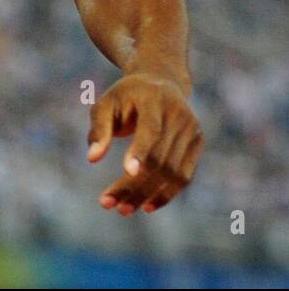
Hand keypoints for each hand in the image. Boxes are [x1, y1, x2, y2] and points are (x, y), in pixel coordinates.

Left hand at [87, 72, 203, 214]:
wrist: (160, 82)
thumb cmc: (125, 96)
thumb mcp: (106, 103)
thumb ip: (99, 128)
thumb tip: (92, 158)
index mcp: (155, 99)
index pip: (151, 130)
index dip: (140, 151)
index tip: (128, 172)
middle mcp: (179, 115)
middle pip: (159, 158)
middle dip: (134, 184)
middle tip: (108, 203)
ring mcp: (192, 131)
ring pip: (172, 172)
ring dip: (147, 194)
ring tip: (123, 209)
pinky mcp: (197, 144)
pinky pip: (184, 176)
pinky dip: (166, 194)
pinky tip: (146, 206)